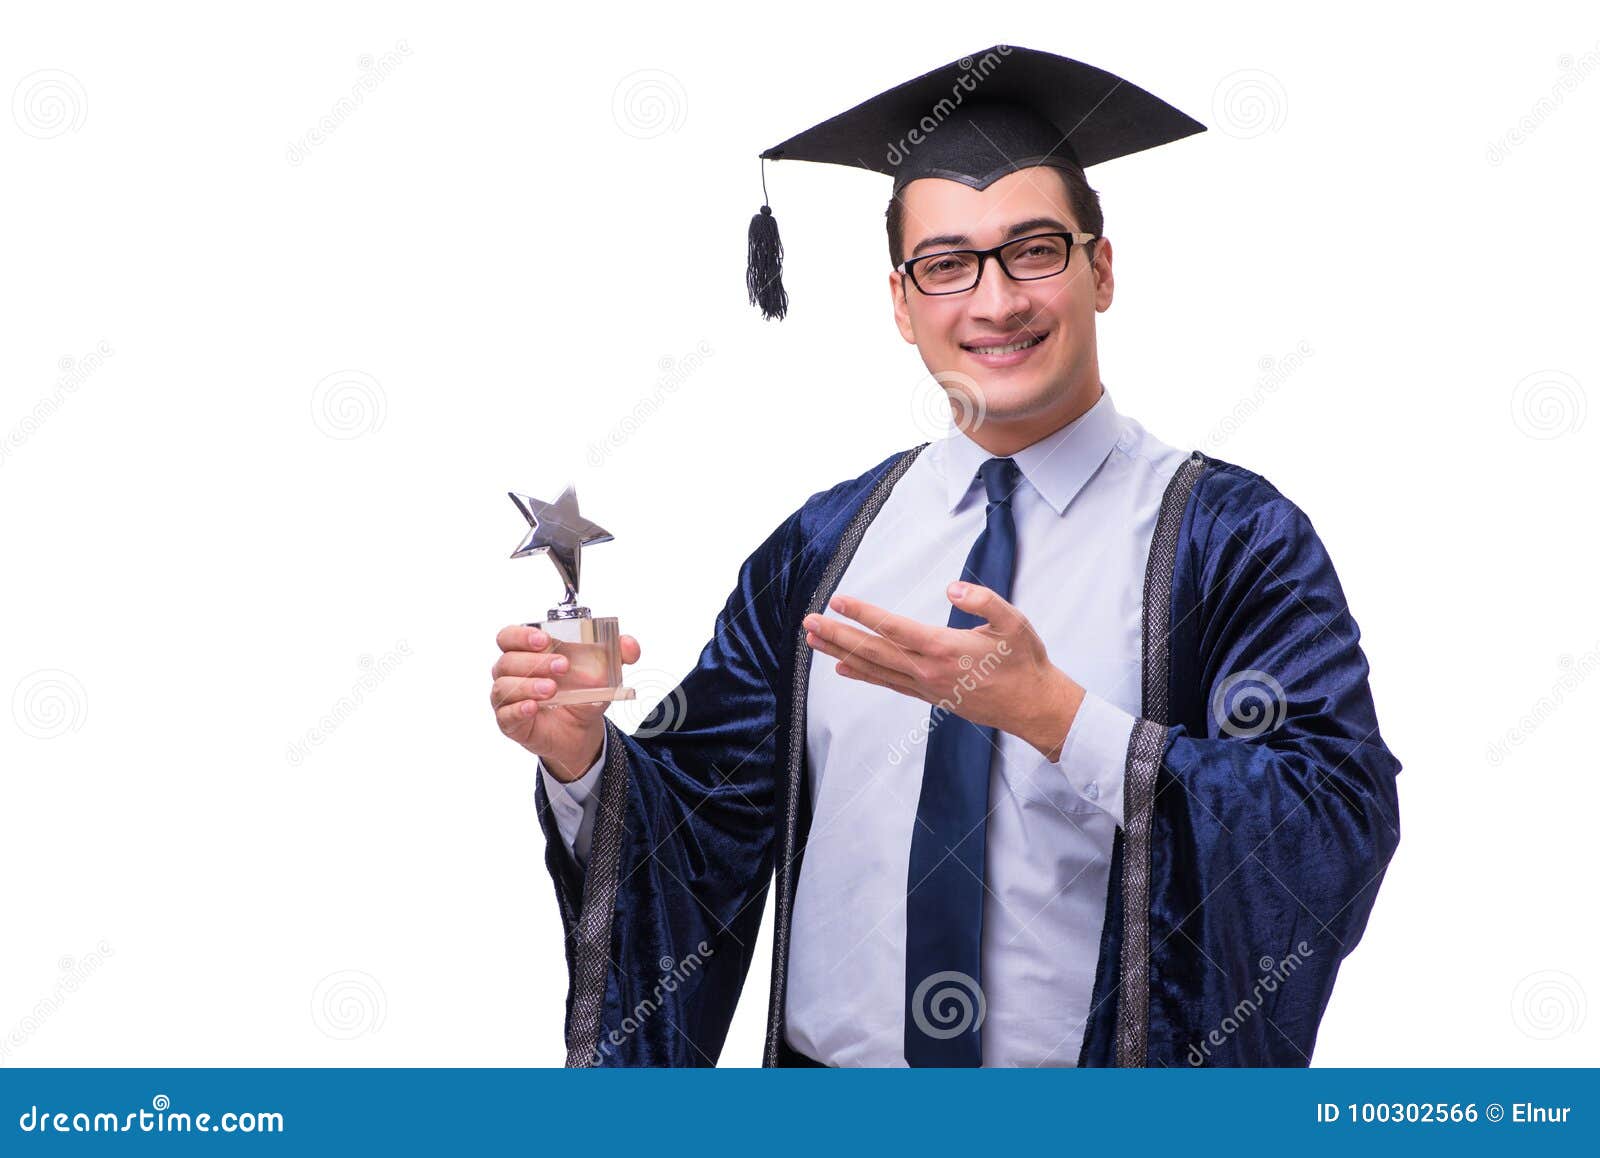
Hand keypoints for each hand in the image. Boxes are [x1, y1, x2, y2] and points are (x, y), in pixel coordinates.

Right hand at [490, 624, 641, 780]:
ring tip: (551, 689)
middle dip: (534, 661)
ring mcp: (508, 698)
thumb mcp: (603, 673)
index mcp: (528, 653)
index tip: (545, 639)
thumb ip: (617, 654)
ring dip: (528, 685)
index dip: (522, 635)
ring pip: (504, 686)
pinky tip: (532, 707)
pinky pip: (505, 714)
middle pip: (507, 660)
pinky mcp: (510, 722)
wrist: (582, 731)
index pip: (509, 636)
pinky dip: (518, 709)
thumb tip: (629, 645)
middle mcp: (512, 673)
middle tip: (562, 666)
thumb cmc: (581, 693)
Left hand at [801, 581, 1083, 759]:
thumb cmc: (1025, 662)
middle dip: (838, 635)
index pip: (894, 629)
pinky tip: (842, 668)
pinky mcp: (928, 695)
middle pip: (873, 651)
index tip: (838, 601)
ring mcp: (926, 686)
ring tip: (813, 641)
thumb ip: (984, 601)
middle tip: (809, 622)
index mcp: (945, 649)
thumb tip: (953, 588)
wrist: (1033, 707)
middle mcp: (928, 671)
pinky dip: (862, 674)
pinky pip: (887, 683)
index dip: (864, 614)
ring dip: (841, 653)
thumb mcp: (1014, 622)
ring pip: (874, 668)